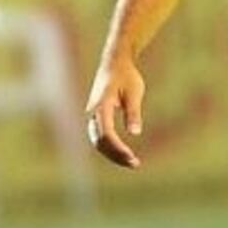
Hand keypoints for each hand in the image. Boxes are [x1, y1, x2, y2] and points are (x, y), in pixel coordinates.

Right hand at [84, 54, 144, 168]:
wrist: (114, 63)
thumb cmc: (126, 76)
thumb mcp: (134, 92)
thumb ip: (133, 112)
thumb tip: (135, 132)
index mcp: (101, 106)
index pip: (106, 134)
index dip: (118, 148)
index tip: (131, 158)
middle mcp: (92, 113)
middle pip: (99, 141)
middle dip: (115, 155)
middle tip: (135, 164)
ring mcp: (92, 116)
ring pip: (97, 141)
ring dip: (112, 153)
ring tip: (132, 162)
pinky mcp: (96, 117)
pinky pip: (99, 136)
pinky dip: (110, 147)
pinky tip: (123, 154)